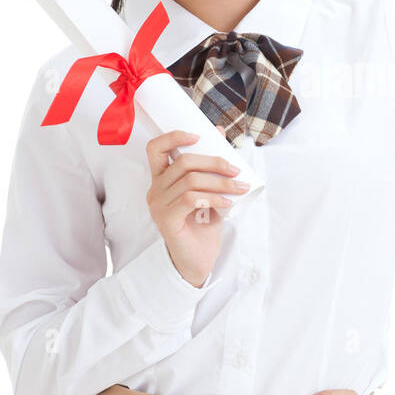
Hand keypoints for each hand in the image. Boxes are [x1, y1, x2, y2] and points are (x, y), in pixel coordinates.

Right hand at [144, 124, 241, 286]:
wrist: (198, 260)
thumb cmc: (203, 225)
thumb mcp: (209, 191)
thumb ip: (211, 167)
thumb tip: (219, 133)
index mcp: (162, 179)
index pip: (156, 149)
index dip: (174, 137)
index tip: (199, 136)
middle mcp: (155, 190)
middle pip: (183, 162)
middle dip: (214, 162)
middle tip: (236, 169)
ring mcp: (158, 205)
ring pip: (190, 180)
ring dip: (220, 182)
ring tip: (239, 187)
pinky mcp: (166, 219)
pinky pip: (191, 199)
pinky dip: (213, 197)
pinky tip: (228, 203)